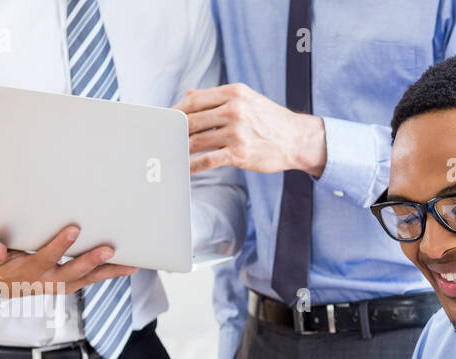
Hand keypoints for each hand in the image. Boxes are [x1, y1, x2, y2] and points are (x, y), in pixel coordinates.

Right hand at [0, 224, 136, 298]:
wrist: (8, 289)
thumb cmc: (4, 267)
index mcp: (34, 271)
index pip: (48, 257)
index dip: (60, 245)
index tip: (73, 229)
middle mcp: (53, 280)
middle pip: (75, 271)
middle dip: (92, 260)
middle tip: (109, 249)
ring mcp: (67, 284)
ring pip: (91, 278)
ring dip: (111, 271)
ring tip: (131, 264)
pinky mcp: (76, 284)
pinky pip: (96, 279)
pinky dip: (113, 274)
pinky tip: (130, 267)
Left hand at [172, 84, 326, 175]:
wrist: (297, 139)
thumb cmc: (270, 120)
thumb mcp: (247, 99)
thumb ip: (217, 97)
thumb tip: (188, 95)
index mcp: (233, 93)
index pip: (193, 101)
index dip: (174, 111)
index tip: (164, 120)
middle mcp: (234, 110)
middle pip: (191, 120)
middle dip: (172, 131)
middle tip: (158, 139)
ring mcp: (236, 133)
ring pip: (196, 140)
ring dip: (178, 149)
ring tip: (167, 154)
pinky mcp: (240, 154)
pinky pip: (208, 160)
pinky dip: (192, 165)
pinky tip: (184, 168)